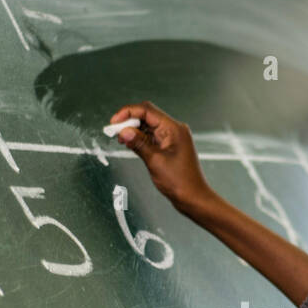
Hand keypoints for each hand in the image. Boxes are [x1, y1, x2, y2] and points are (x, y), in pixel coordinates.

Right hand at [110, 102, 214, 216]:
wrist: (193, 197)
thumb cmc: (181, 182)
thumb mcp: (155, 161)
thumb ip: (139, 143)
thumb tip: (125, 131)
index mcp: (174, 129)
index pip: (147, 110)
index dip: (128, 113)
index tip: (115, 121)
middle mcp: (174, 130)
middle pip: (147, 116)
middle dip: (129, 121)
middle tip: (114, 131)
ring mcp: (172, 138)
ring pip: (148, 126)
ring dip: (133, 131)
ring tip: (120, 139)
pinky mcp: (168, 146)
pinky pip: (151, 136)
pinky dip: (139, 138)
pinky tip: (130, 143)